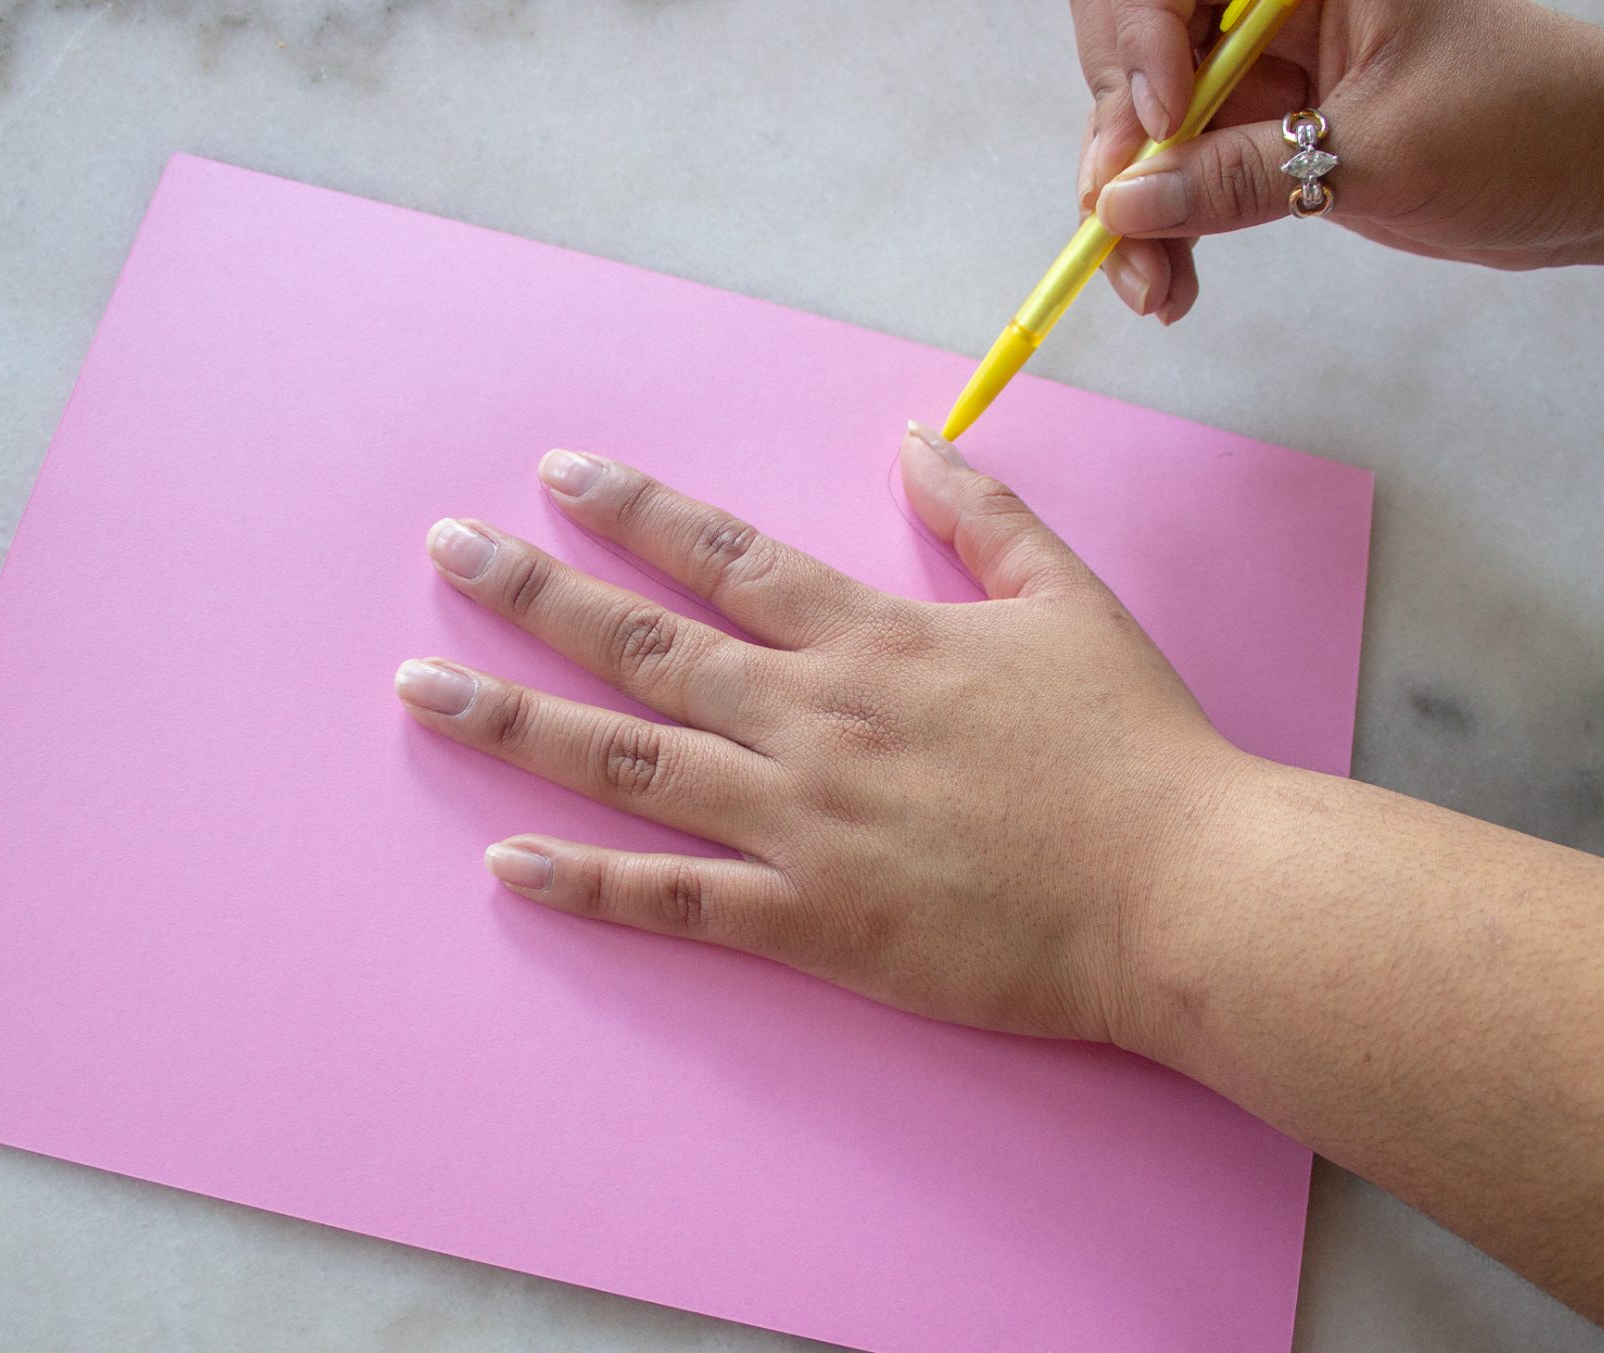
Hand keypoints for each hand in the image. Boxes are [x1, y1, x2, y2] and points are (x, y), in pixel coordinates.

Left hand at [394, 425, 1238, 1045]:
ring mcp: (802, 821)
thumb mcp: (1068, 601)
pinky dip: (587, 883)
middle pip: (645, 644)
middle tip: (446, 550)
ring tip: (422, 688)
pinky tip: (505, 863)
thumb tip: (915, 440)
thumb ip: (985, 516)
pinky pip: (676, 900)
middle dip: (534, 592)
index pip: (724, 555)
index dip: (633, 510)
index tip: (556, 474)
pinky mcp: (813, 921)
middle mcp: (814, 717)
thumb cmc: (1132, 747)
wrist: (1181, 889)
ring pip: (630, 761)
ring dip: (519, 720)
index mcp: (871, 638)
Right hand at [1074, 0, 1603, 322]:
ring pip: (1141, 128)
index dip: (1137, 47)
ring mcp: (1259, 69)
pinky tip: (1171, 283)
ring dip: (1130, 212)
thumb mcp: (1380, 152)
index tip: (1151, 126)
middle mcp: (1270, 7)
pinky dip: (1162, 231)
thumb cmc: (1527, 125)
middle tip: (1119, 231)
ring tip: (1155, 289)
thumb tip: (1125, 202)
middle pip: (1134, 57)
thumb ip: (1243, 175)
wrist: (1591, 174)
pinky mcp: (1257, 128)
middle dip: (1114, 148)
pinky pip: (1174, 173)